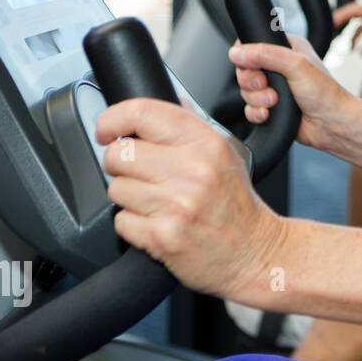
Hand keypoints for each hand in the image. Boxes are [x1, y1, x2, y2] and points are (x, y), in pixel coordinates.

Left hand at [96, 98, 286, 301]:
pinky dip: (133, 225)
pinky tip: (157, 223)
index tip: (107, 129)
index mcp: (206, 144)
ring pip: (115, 188)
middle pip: (118, 153)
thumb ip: (190, 126)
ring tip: (155, 202)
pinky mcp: (162, 236)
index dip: (112, 118)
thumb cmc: (237, 205)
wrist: (254, 252)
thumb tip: (153, 108)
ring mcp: (176, 205)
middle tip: (141, 174)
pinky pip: (121, 221)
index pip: (142, 113)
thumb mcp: (225, 154)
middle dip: (121, 165)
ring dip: (128, 197)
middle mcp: (192, 171)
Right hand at [230, 34, 350, 151]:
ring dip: (257, 99)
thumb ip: (266, 54)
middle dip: (251, 81)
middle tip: (265, 85)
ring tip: (274, 101)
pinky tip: (269, 113)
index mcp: (287, 48)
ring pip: (246, 91)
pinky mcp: (271, 107)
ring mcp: (274, 88)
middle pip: (245, 70)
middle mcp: (279, 67)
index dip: (247, 56)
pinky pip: (250, 109)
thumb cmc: (326, 94)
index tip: (254, 66)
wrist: (333, 125)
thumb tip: (238, 52)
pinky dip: (256, 113)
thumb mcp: (296, 65)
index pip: (253, 44)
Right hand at [333, 2, 361, 58]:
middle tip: (330, 31)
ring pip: (360, 19)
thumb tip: (360, 51)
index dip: (341, 15)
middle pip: (355, 12)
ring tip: (342, 44)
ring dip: (350, 29)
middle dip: (341, 20)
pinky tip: (357, 47)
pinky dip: (358, 32)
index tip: (331, 23)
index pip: (356, 10)